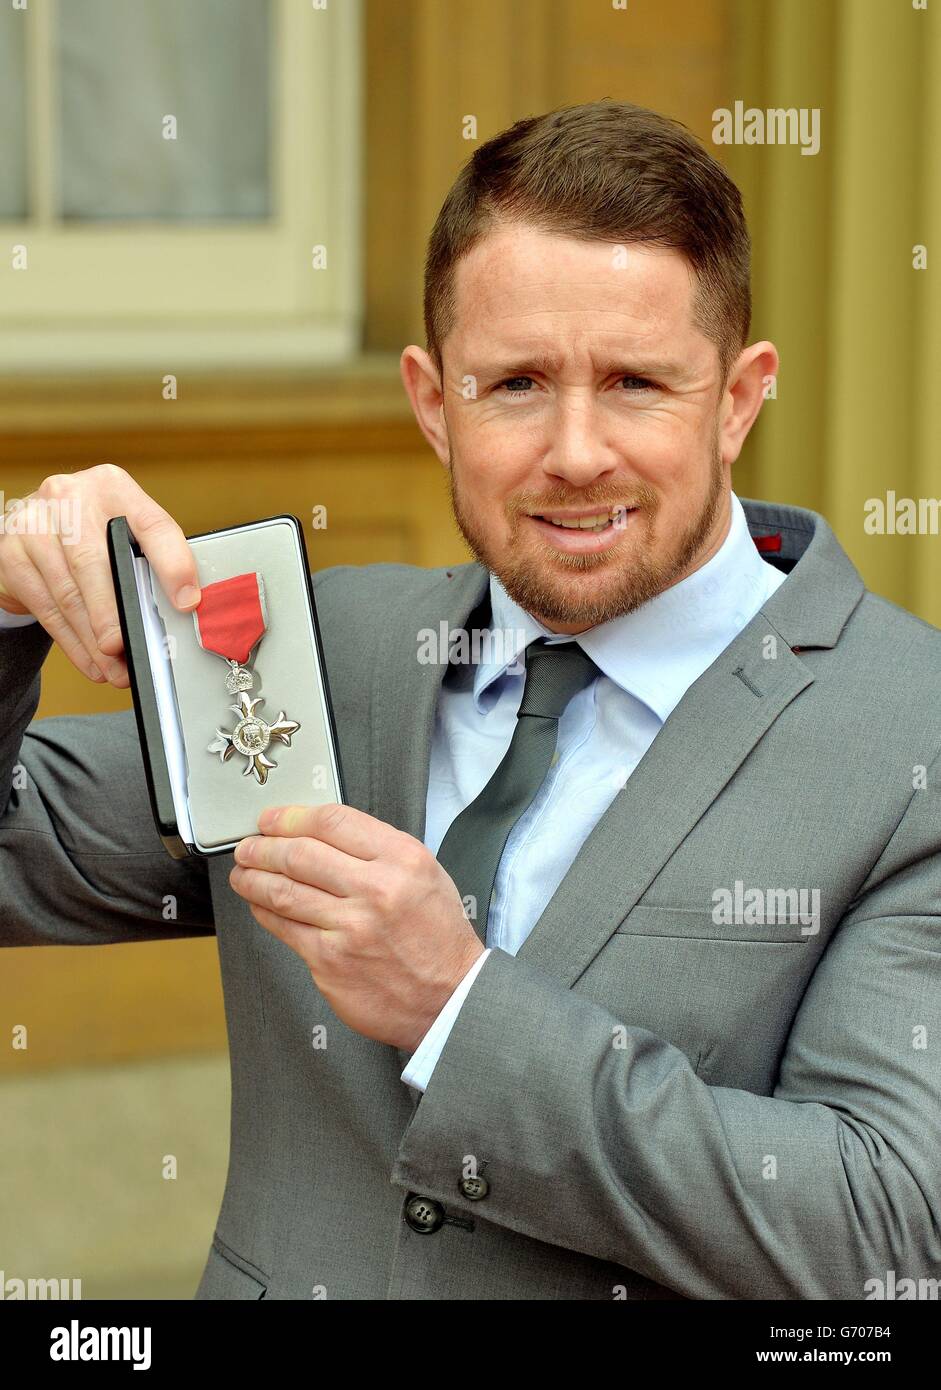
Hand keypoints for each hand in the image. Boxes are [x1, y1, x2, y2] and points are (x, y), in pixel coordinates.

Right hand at [0, 463, 200, 686]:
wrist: (33, 529)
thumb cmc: (91, 534)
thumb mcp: (122, 532)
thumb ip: (149, 561)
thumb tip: (178, 612)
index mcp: (113, 487)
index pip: (151, 524)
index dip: (173, 564)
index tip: (186, 602)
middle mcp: (70, 497)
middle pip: (95, 562)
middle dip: (113, 613)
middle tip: (126, 648)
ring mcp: (35, 523)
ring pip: (68, 592)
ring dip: (94, 639)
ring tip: (115, 669)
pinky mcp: (12, 554)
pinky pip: (46, 607)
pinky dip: (73, 642)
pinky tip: (92, 662)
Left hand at [228, 803, 484, 1053]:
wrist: (452, 997)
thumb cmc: (438, 936)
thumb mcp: (426, 873)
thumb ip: (378, 850)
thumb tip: (319, 834)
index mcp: (402, 859)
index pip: (333, 822)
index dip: (292, 817)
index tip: (273, 819)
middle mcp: (376, 890)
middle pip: (300, 853)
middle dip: (264, 846)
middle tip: (249, 845)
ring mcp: (350, 927)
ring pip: (283, 890)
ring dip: (254, 877)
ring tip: (243, 872)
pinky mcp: (329, 960)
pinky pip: (284, 927)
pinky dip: (264, 911)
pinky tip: (259, 904)